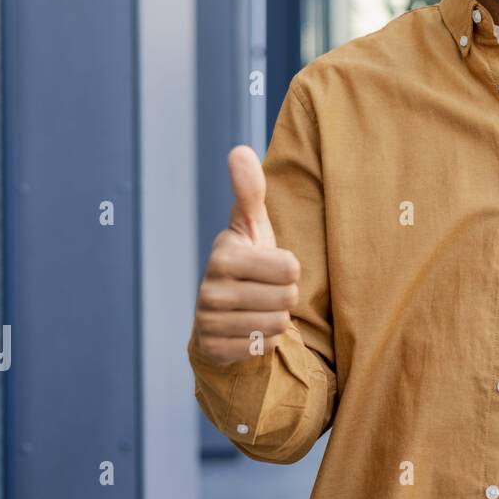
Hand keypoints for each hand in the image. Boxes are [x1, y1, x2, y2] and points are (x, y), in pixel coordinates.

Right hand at [192, 146, 300, 364]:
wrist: (223, 314)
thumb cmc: (249, 263)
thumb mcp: (253, 227)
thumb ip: (250, 192)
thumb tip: (240, 149)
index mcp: (224, 255)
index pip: (290, 267)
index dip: (290, 269)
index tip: (271, 265)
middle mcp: (210, 288)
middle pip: (286, 298)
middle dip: (285, 296)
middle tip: (266, 290)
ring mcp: (209, 321)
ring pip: (277, 324)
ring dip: (276, 318)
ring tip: (258, 308)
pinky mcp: (214, 350)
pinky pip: (264, 347)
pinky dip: (264, 341)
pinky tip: (249, 330)